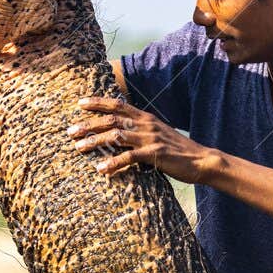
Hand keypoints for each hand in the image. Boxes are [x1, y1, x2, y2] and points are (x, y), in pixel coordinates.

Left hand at [67, 96, 219, 182]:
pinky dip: (113, 163)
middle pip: (112, 119)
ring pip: (116, 135)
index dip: (98, 102)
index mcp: (146, 117)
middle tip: (70, 131)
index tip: (80, 103)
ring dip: (95, 141)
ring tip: (78, 148)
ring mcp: (150, 138)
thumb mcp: (158, 134)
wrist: (201, 161)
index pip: (118, 104)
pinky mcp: (154, 154)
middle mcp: (146, 124)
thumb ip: (140, 131)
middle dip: (89, 124)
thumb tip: (119, 133)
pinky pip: (129, 157)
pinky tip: (101, 169)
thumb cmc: (177, 150)